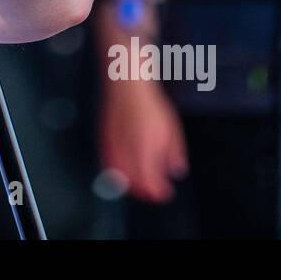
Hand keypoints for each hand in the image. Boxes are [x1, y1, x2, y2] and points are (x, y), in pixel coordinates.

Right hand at [98, 82, 187, 202]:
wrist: (127, 87)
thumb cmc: (149, 104)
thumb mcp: (172, 129)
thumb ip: (175, 153)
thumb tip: (177, 170)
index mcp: (146, 151)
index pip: (150, 184)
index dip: (159, 192)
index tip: (166, 192)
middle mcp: (127, 153)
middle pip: (134, 185)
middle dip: (145, 192)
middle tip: (154, 192)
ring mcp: (113, 148)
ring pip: (119, 178)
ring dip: (130, 185)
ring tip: (140, 185)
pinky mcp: (104, 142)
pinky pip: (107, 165)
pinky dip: (115, 173)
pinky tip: (123, 172)